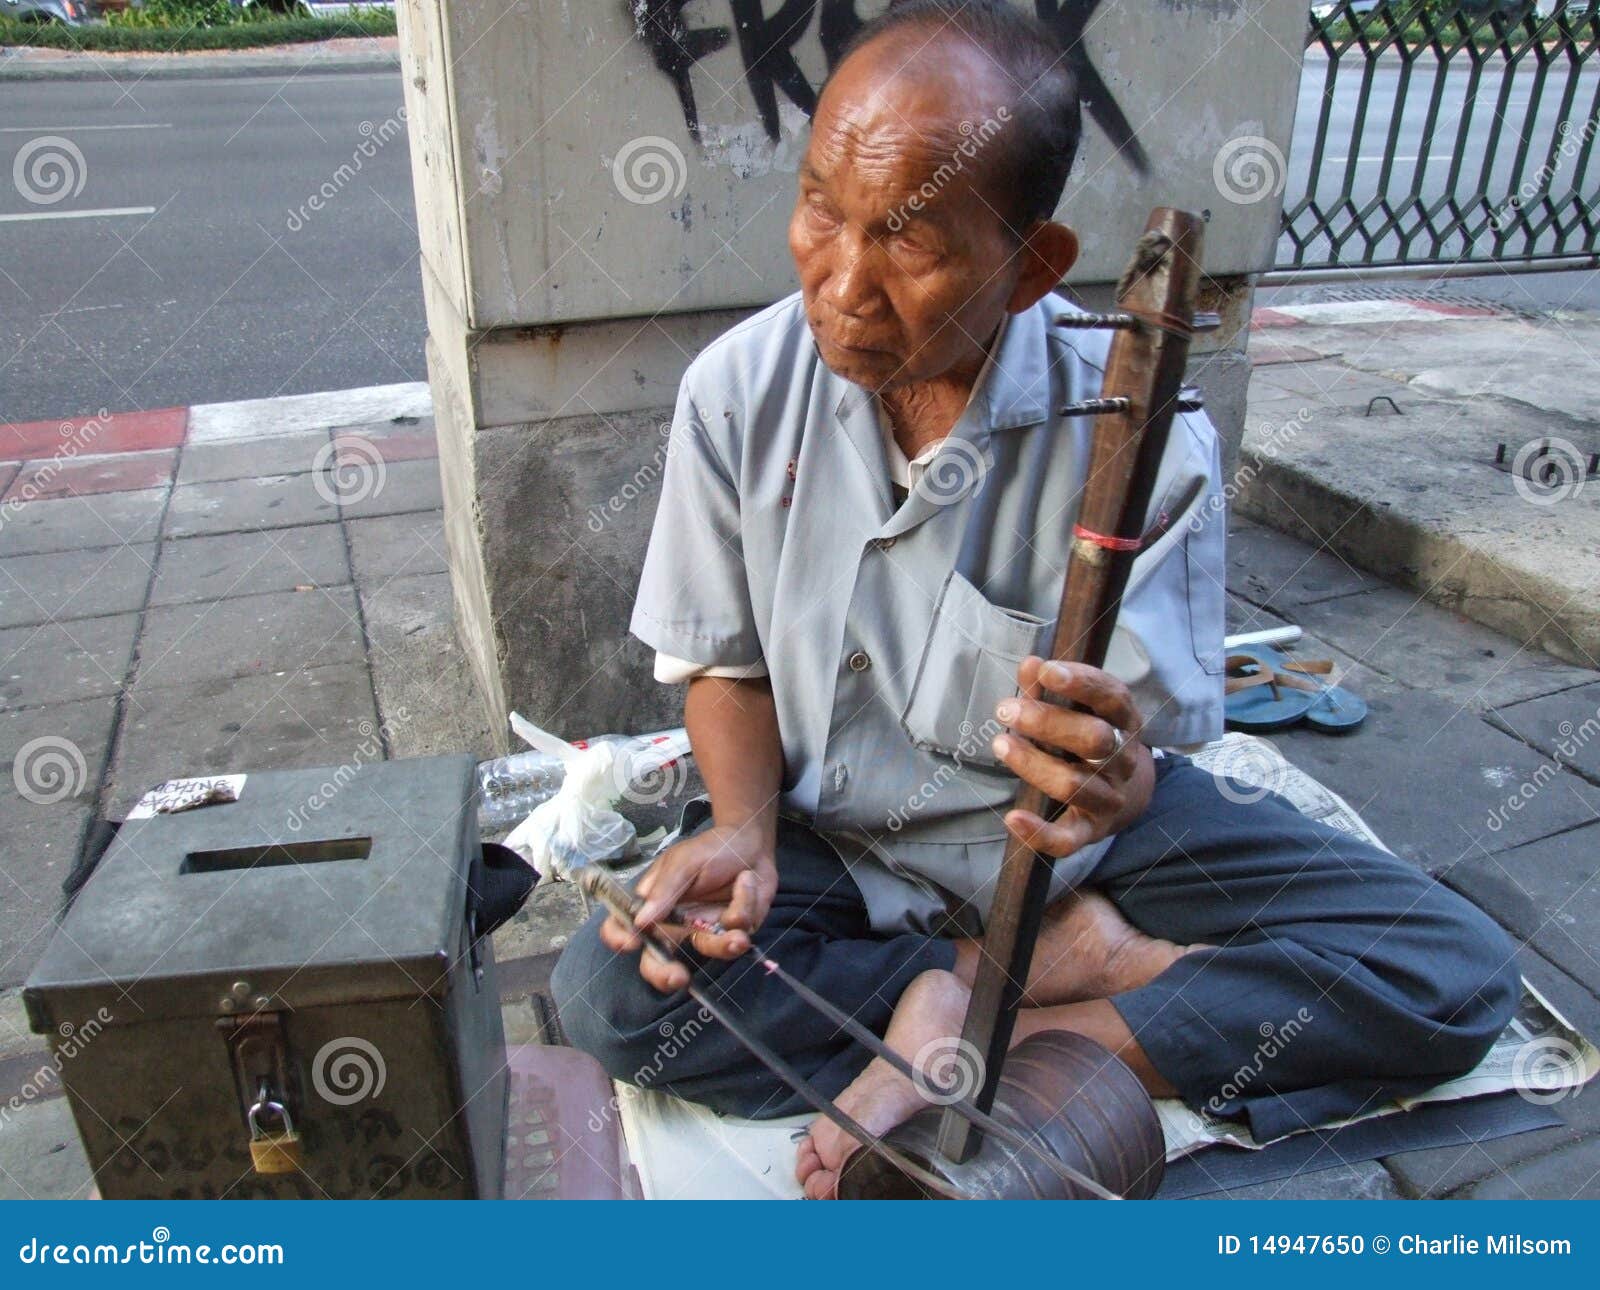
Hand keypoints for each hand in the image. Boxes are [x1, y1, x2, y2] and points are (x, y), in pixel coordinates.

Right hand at [598, 822, 777, 992]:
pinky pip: (736, 933)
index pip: (623, 926)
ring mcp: (703, 931)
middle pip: (657, 960)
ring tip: (739, 933)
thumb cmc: (710, 849)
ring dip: (723, 942)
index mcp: (654, 904)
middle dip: (665, 975)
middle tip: (678, 978)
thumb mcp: (683, 862)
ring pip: (707, 949)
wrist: (751, 843)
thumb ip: (663, 891)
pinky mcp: (731, 933)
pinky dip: (743, 904)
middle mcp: (674, 923)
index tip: (631, 943)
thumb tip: (639, 922)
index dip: (619, 938)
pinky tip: (746, 882)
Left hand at [990, 656, 1154, 858]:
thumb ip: (1049, 688)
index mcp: (1124, 721)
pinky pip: (1067, 838)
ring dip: (1034, 764)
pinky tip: (1012, 818)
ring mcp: (1109, 798)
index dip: (1081, 682)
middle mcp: (1123, 760)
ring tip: (1001, 743)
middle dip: (1048, 723)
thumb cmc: (1089, 739)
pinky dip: (1039, 832)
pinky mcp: (1090, 831)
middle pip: (1095, 740)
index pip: (1111, 697)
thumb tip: (1029, 664)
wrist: (1124, 794)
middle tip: (1006, 708)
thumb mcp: (1079, 709)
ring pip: (1075, 784)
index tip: (1045, 671)